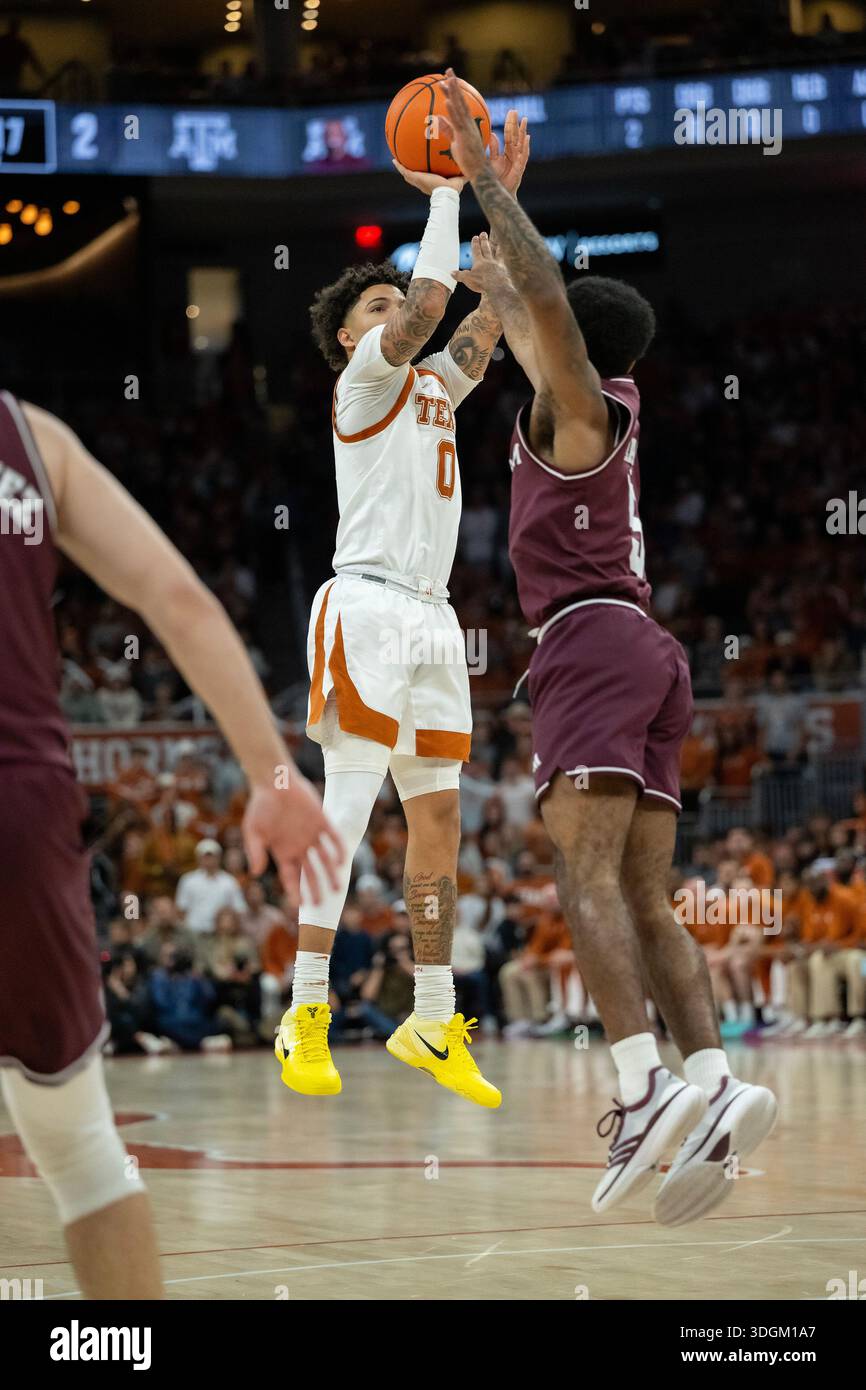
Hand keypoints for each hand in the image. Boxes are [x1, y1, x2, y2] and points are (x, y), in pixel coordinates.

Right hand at [242, 769, 343, 909]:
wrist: (275, 781)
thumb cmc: (260, 806)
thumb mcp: (253, 831)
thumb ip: (255, 852)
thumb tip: (255, 873)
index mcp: (283, 852)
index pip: (291, 877)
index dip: (294, 892)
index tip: (299, 906)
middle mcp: (300, 847)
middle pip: (310, 873)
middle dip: (315, 889)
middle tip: (321, 905)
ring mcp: (312, 835)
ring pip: (324, 859)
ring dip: (331, 874)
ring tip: (337, 888)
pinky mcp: (322, 821)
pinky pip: (333, 838)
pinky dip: (337, 849)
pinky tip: (341, 860)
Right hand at [392, 160, 465, 194]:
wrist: (446, 194)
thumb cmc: (453, 190)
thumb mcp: (459, 179)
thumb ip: (464, 174)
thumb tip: (472, 169)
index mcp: (431, 185)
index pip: (426, 179)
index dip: (423, 175)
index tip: (423, 171)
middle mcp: (423, 184)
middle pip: (414, 177)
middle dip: (410, 171)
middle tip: (406, 164)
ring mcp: (418, 181)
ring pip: (407, 174)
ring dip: (402, 168)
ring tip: (396, 161)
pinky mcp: (415, 178)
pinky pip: (405, 171)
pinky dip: (399, 166)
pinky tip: (394, 159)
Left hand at [439, 68, 489, 180]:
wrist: (478, 172)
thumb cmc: (468, 160)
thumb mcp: (455, 143)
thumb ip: (447, 130)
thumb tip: (437, 118)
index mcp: (466, 124)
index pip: (459, 103)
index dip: (454, 90)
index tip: (449, 78)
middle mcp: (468, 123)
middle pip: (460, 100)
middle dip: (455, 84)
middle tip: (448, 70)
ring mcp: (467, 129)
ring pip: (459, 107)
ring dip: (453, 93)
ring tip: (446, 80)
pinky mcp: (464, 136)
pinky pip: (457, 122)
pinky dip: (452, 111)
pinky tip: (447, 101)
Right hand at [452, 231, 512, 295]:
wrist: (497, 287)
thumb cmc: (482, 282)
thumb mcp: (467, 279)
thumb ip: (460, 275)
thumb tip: (452, 273)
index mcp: (479, 262)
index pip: (476, 250)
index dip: (475, 243)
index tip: (475, 237)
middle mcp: (489, 261)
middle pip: (486, 248)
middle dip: (484, 240)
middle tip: (484, 233)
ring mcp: (497, 264)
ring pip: (496, 253)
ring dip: (496, 247)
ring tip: (496, 243)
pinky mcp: (504, 270)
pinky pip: (503, 262)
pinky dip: (503, 259)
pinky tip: (504, 259)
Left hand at [489, 109, 529, 194]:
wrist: (498, 192)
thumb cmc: (495, 178)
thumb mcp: (492, 161)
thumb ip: (493, 148)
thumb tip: (491, 134)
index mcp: (507, 151)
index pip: (509, 134)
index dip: (509, 124)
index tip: (511, 112)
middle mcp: (514, 154)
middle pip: (515, 136)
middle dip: (516, 123)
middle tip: (515, 111)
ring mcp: (518, 160)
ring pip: (521, 143)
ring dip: (523, 131)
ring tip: (524, 120)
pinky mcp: (520, 168)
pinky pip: (524, 155)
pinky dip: (526, 146)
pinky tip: (527, 137)